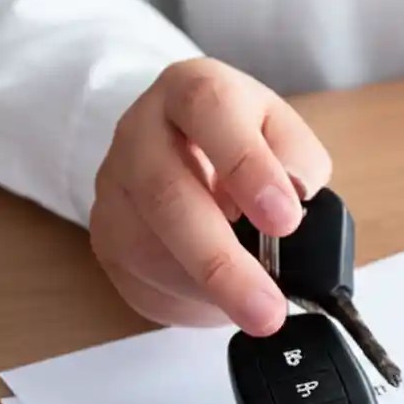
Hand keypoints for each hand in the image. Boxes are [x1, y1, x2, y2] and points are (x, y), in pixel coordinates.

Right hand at [90, 58, 331, 335]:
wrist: (184, 149)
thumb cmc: (244, 140)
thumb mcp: (284, 133)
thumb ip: (298, 159)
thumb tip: (295, 194)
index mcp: (191, 92)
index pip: (210, 112)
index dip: (248, 166)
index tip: (286, 219)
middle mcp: (140, 131)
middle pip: (167, 195)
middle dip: (222, 261)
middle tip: (267, 307)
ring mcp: (113, 184)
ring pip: (147, 248)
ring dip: (207, 291)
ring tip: (258, 311)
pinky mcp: (105, 235)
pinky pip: (141, 277)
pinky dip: (189, 298)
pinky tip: (222, 301)